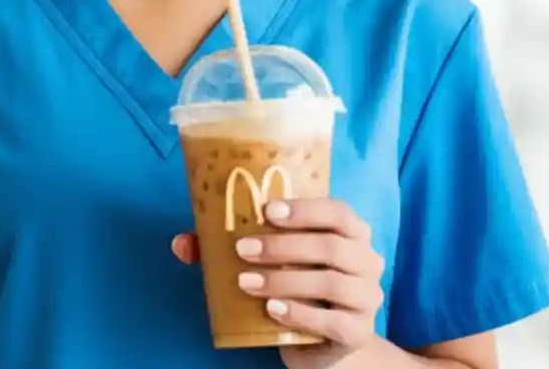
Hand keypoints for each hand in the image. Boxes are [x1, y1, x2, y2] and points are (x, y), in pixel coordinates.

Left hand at [172, 198, 384, 368]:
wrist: (321, 338)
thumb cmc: (294, 284)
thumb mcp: (268, 261)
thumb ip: (225, 248)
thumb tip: (181, 243)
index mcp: (351, 232)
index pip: (338, 211)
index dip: (305, 209)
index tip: (267, 211)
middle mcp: (367, 260)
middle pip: (332, 245)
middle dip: (283, 246)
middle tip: (243, 250)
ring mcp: (367, 297)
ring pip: (332, 281)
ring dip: (285, 279)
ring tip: (247, 282)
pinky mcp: (359, 331)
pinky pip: (334, 321)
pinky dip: (300, 313)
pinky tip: (272, 309)